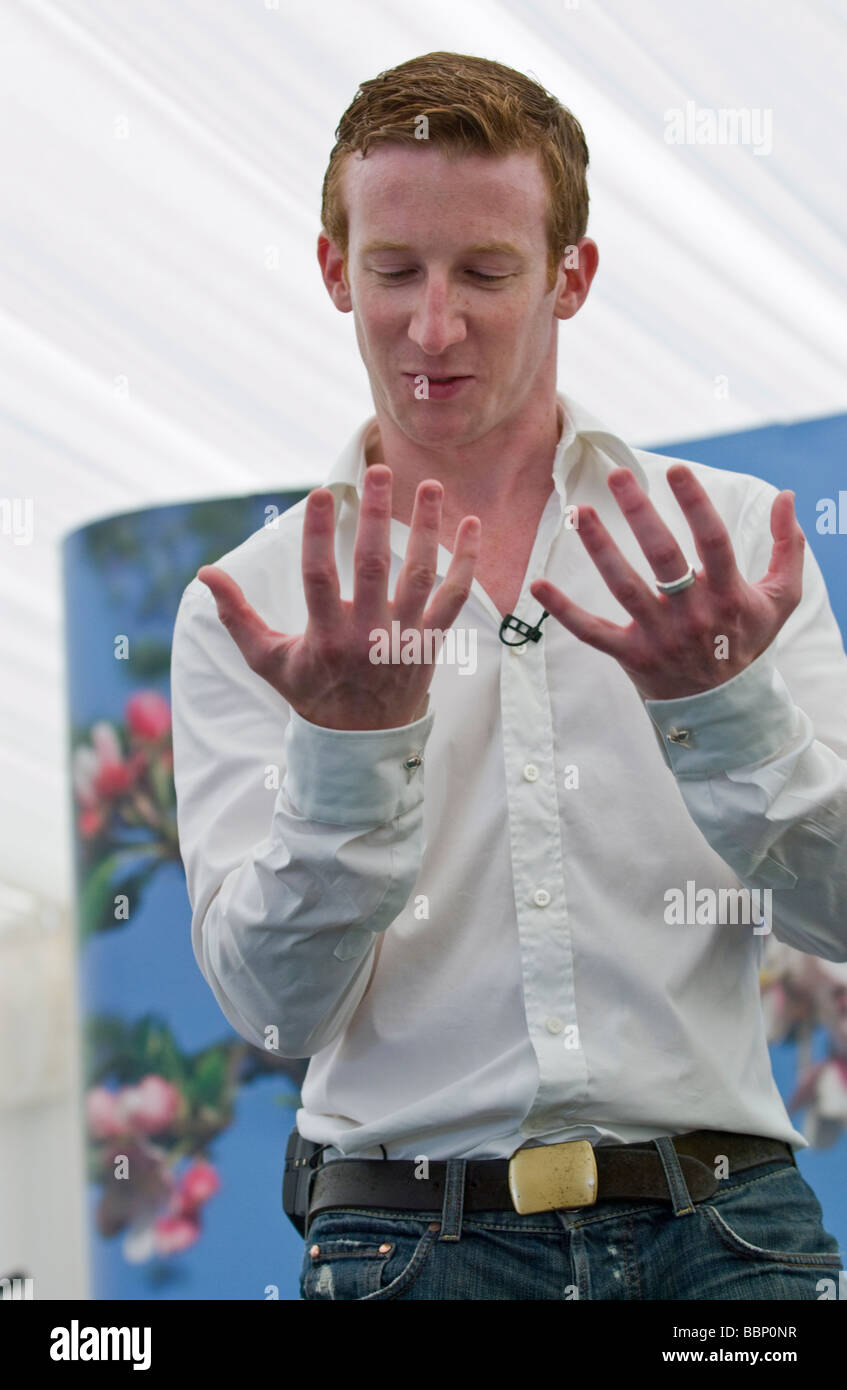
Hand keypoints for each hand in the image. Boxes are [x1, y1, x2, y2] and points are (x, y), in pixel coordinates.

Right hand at [197, 465, 480, 729]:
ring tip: (427, 485)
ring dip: (426, 527)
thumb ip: (237, 615)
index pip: (320, 577)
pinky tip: (471, 524)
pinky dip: (466, 562)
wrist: (360, 741)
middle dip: (376, 515)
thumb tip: (205, 573)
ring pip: (420, 575)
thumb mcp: (266, 659)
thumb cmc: (309, 691)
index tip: (321, 493)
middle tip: (377, 472)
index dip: (319, 533)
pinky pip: (453, 597)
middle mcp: (368, 637)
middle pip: (375, 567)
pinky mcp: (430, 641)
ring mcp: (404, 639)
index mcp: (325, 639)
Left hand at [530, 465, 804, 699]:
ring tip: (581, 512)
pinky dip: (563, 611)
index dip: (696, 504)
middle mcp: (692, 615)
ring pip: (624, 586)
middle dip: (640, 513)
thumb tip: (787, 497)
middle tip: (618, 475)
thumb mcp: (780, 600)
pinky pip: (591, 632)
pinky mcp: (630, 655)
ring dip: (600, 547)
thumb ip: (789, 548)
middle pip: (663, 557)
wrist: (723, 706)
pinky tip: (537, 586)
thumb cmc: (746, 642)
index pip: (712, 541)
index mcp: (728, 594)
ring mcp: (659, 636)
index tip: (676, 469)